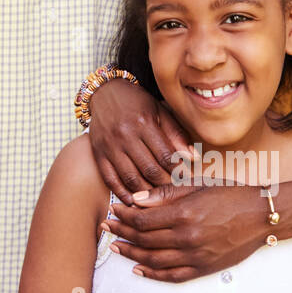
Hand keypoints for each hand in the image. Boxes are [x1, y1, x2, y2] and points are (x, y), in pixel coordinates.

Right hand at [86, 80, 191, 198]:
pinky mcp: (98, 153)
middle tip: (174, 192)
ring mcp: (110, 145)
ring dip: (146, 192)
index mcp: (144, 123)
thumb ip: (176, 134)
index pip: (165, 155)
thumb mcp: (159, 111)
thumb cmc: (137, 102)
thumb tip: (193, 157)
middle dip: (165, 185)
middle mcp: (125, 135)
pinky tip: (133, 200)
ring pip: (131, 178)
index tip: (186, 179)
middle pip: (149, 170)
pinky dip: (122, 192)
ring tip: (157, 198)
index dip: (178, 171)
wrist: (105, 92)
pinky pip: (110, 179)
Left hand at [101, 182, 267, 281]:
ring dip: (131, 254)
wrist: (261, 216)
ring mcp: (196, 256)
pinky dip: (153, 274)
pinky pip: (172, 276)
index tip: (113, 210)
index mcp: (184, 213)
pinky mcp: (204, 269)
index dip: (124, 216)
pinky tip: (138, 269)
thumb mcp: (197, 186)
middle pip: (144, 239)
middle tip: (106, 227)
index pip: (142, 219)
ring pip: (153, 260)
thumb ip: (164, 194)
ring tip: (115, 247)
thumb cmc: (229, 195)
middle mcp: (187, 237)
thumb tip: (135, 199)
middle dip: (121, 233)